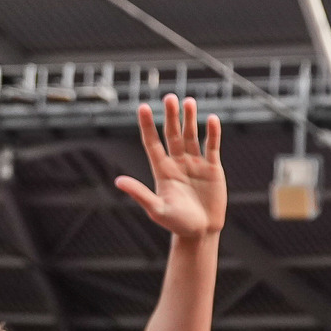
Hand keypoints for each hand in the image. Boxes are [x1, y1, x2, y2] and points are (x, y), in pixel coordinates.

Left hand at [113, 94, 225, 241]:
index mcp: (162, 169)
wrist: (201, 232)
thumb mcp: (157, 210)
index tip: (143, 107)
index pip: (152, 142)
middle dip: (171, 116)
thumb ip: (140, 193)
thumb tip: (118, 181)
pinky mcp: (212, 168)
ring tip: (189, 101)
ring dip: (190, 119)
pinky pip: (211, 146)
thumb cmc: (177, 223)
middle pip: (172, 134)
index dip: (147, 125)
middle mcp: (177, 162)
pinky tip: (211, 119)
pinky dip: (212, 133)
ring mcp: (195, 163)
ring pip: (191, 136)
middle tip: (170, 98)